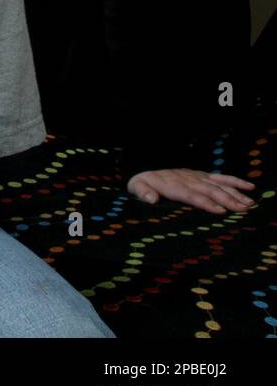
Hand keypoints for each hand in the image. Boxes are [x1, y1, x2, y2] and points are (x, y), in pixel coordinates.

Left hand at [126, 168, 256, 213]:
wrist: (146, 174)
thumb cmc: (142, 186)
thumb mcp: (136, 188)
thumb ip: (143, 192)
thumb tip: (151, 199)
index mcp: (171, 184)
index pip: (190, 194)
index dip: (205, 202)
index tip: (219, 211)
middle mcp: (186, 178)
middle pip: (208, 190)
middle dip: (225, 199)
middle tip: (242, 209)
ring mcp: (196, 176)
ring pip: (217, 185)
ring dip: (234, 193)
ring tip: (249, 204)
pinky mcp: (202, 175)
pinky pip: (220, 177)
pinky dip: (235, 181)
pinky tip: (249, 187)